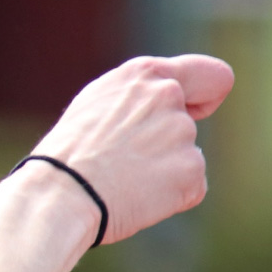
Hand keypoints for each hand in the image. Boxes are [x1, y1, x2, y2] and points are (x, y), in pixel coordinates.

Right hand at [27, 54, 233, 245]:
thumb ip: (138, 98)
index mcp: (143, 74)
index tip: (195, 111)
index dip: (205, 96)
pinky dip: (169, 197)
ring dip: (163, 170)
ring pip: (185, 157)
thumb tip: (169, 109)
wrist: (58, 195)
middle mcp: (168, 96)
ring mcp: (183, 134)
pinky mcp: (192, 172)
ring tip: (121, 179)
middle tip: (131, 160)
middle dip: (168, 141)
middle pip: (188, 124)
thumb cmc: (66, 155)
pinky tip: (134, 196)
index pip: (212, 75)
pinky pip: (191, 188)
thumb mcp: (97, 104)